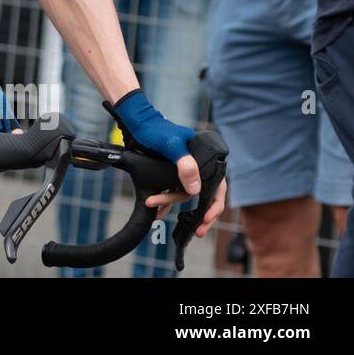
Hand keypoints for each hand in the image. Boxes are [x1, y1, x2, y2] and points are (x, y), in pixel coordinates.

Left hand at [106, 89, 225, 237]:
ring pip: (183, 193)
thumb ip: (186, 166)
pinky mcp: (170, 172)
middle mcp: (197, 164)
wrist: (136, 123)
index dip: (215, 204)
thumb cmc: (155, 130)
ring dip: (171, 203)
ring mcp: (183, 169)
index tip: (207, 218)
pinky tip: (157, 210)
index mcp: (205, 156)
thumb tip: (196, 191)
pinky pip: (171, 190)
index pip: (218, 184)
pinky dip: (165, 200)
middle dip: (198, 213)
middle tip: (198, 231)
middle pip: (202, 193)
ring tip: (158, 212)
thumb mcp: (171, 146)